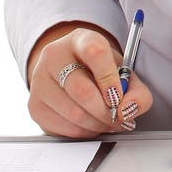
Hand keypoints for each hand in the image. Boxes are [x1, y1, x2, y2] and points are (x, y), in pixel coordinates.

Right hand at [27, 26, 152, 137]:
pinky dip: (83, 132)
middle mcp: (55, 55)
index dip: (110, 79)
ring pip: (73, 112)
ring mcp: (40, 80)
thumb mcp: (122, 70)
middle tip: (119, 117)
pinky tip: (92, 124)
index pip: (95, 52)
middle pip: (81, 89)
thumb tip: (131, 109)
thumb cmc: (100, 70)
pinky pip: (63, 127)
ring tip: (109, 121)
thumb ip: (136, 89)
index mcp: (81, 39)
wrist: (70, 70)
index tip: (119, 96)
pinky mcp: (35, 105)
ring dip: (97, 124)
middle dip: (106, 110)